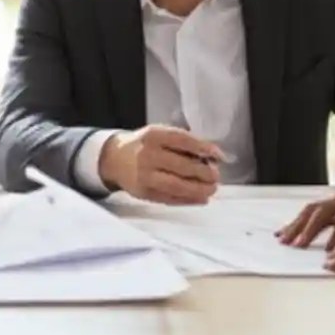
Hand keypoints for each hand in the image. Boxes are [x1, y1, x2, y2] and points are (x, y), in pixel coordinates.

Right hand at [99, 125, 224, 204]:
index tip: (219, 156)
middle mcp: (148, 155)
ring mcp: (145, 176)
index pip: (183, 141)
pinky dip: (188, 200)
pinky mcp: (144, 193)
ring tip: (212, 189)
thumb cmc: (145, 145)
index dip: (204, 148)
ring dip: (199, 189)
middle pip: (182, 165)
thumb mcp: (160, 134)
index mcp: (153, 136)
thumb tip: (213, 156)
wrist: (115, 159)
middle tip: (216, 176)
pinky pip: (170, 198)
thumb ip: (183, 143)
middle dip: (204, 172)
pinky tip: (200, 198)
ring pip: (177, 185)